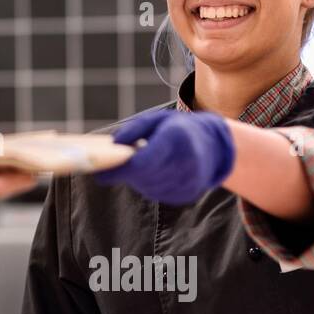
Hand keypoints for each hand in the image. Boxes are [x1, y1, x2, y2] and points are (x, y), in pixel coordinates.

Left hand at [91, 108, 235, 204]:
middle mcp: (184, 164)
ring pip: (148, 187)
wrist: (215, 147)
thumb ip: (134, 129)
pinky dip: (151, 184)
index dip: (118, 171)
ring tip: (147, 162)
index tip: (99, 174)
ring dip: (139, 178)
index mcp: (176, 140)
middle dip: (126, 171)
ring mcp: (188, 182)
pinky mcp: (187, 195)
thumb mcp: (157, 119)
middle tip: (121, 162)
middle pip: (142, 177)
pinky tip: (158, 172)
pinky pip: (158, 193)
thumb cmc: (179, 129)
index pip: (141, 163)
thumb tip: (113, 144)